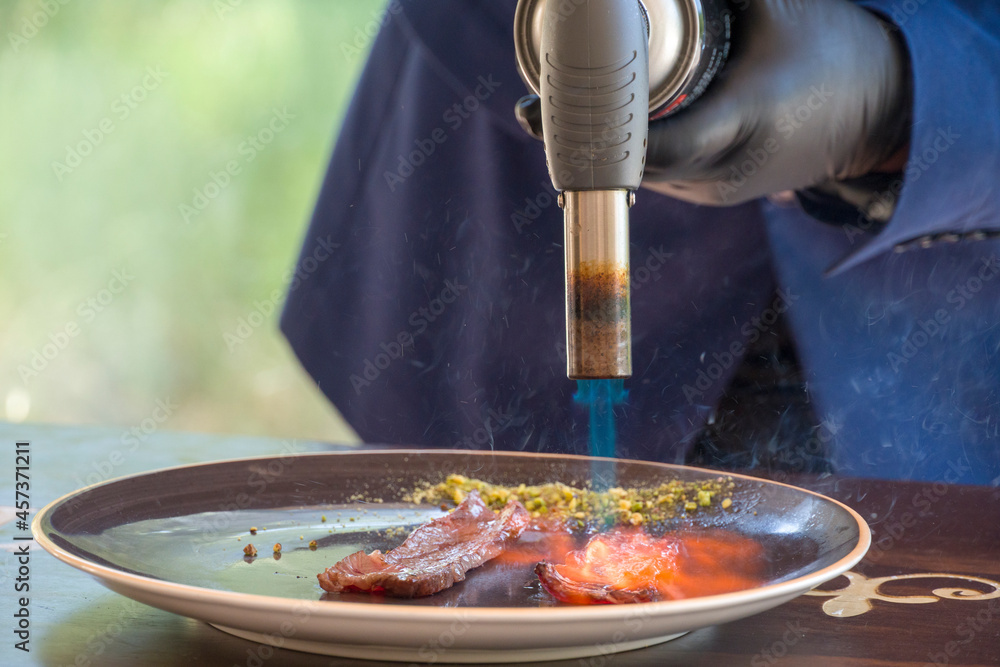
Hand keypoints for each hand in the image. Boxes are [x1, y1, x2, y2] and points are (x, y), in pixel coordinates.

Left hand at [515, 0, 911, 206]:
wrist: (881, 112)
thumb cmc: (835, 53)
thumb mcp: (781, 8)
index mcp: (742, 123)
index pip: (647, 144)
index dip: (588, 133)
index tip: (537, 112)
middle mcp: (722, 170)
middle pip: (629, 163)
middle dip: (581, 134)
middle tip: (540, 99)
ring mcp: (716, 188)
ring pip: (639, 173)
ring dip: (601, 143)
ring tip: (564, 105)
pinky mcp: (713, 190)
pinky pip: (657, 174)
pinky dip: (627, 150)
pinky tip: (605, 122)